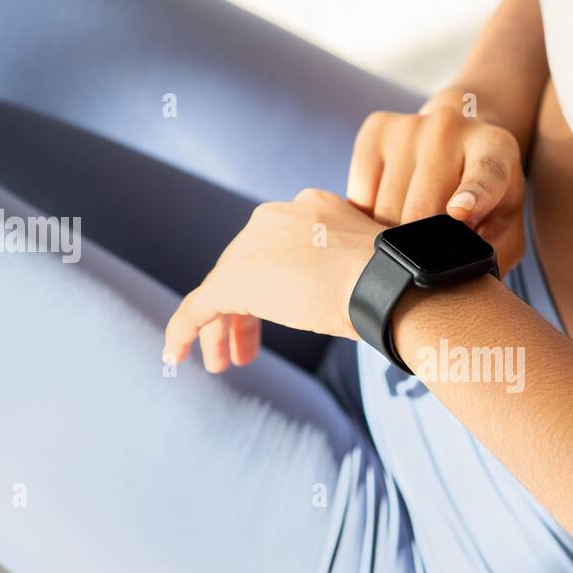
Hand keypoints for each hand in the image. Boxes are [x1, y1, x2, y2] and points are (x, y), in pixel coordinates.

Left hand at [162, 189, 377, 370]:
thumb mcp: (370, 268)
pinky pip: (198, 307)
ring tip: (224, 363)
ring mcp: (254, 246)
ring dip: (222, 328)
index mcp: (310, 209)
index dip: (274, 285)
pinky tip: (177, 355)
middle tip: (244, 349)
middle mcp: (276, 218)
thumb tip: (356, 301)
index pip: (276, 248)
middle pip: (245, 267)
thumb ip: (350, 273)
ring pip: (223, 289)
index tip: (283, 312)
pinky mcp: (235, 279)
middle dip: (243, 311)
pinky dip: (184, 331)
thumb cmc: (395, 282)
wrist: (389, 281)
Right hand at [347, 97, 526, 271]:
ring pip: (386, 209)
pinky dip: (366, 218)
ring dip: (393, 238)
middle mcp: (451, 128)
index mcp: (495, 150)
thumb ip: (499, 248)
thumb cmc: (484, 191)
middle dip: (421, 247)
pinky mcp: (375, 130)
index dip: (472, 196)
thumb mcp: (506, 218)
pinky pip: (360, 196)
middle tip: (426, 261)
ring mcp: (410, 126)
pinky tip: (385, 216)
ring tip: (409, 238)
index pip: (484, 176)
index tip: (460, 211)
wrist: (458, 131)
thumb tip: (469, 277)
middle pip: (422, 211)